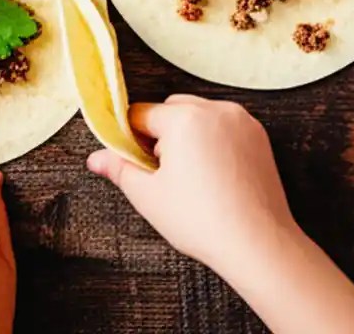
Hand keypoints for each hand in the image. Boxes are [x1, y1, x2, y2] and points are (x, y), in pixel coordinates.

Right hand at [86, 95, 295, 269]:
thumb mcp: (147, 194)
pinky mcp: (259, 136)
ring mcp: (242, 121)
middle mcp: (215, 110)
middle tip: (161, 171)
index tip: (133, 162)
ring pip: (198, 114)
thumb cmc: (202, 220)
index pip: (140, 114)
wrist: (258, 244)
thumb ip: (118, 168)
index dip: (130, 139)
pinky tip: (210, 173)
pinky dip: (211, 139)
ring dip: (186, 134)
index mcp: (184, 119)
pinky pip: (222, 126)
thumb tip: (95, 159)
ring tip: (188, 174)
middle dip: (160, 133)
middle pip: (170, 108)